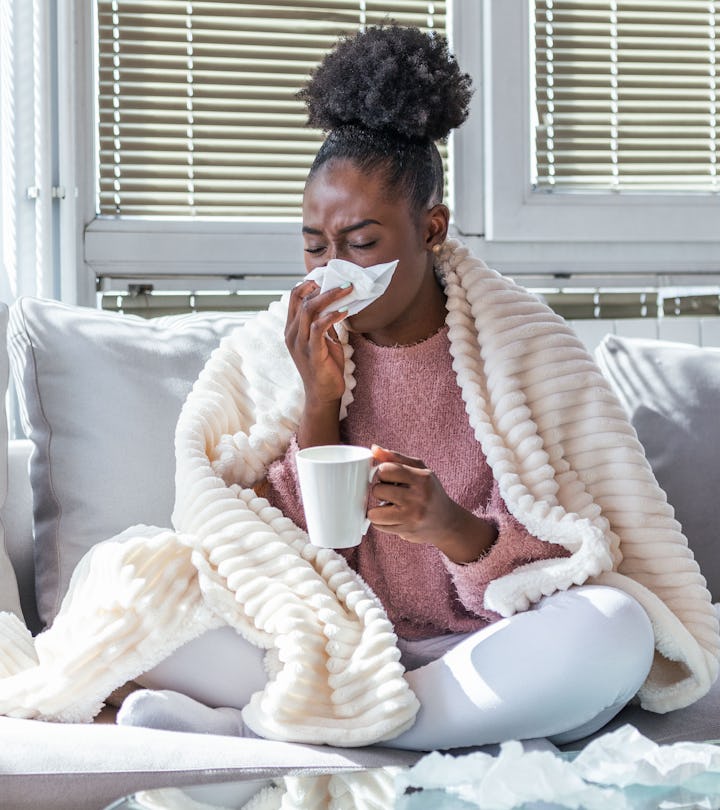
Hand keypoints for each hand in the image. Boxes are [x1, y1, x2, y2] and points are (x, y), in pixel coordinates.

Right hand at [285, 279, 351, 405]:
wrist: (324, 395)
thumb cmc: (325, 367)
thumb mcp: (323, 341)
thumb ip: (323, 324)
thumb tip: (334, 305)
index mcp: (292, 330)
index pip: (293, 298)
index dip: (308, 284)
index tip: (327, 277)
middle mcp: (292, 334)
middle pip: (300, 299)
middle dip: (322, 287)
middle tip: (343, 281)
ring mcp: (300, 344)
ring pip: (308, 310)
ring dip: (330, 297)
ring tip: (347, 290)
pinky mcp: (312, 353)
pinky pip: (319, 328)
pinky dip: (332, 316)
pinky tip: (345, 312)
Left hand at [368, 446, 496, 562]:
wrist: (447, 523)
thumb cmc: (430, 492)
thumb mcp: (419, 470)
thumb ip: (396, 458)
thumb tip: (373, 449)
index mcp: (422, 478)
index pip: (385, 469)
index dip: (383, 473)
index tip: (389, 477)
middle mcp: (418, 497)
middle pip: (377, 490)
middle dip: (380, 491)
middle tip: (391, 493)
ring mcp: (412, 516)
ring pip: (374, 512)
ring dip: (378, 510)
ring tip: (390, 506)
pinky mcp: (406, 532)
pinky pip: (378, 526)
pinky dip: (381, 522)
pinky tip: (393, 517)